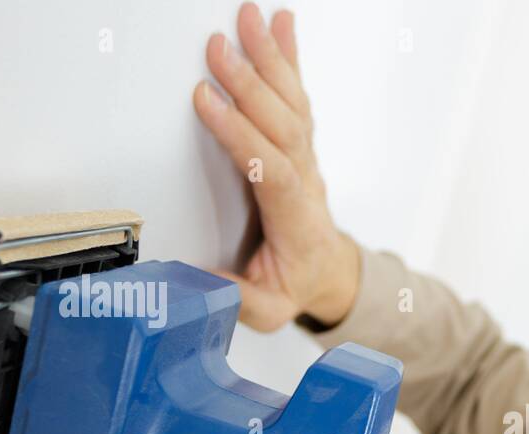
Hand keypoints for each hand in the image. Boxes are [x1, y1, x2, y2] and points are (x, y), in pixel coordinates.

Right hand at [194, 3, 359, 330]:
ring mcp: (305, 158)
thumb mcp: (265, 309)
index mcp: (295, 220)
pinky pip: (297, 94)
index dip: (241, 136)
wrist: (328, 272)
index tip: (206, 102)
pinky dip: (290, 56)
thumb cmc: (294, 284)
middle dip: (251, 85)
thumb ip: (235, 297)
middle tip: (219, 48)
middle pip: (283, 127)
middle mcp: (305, 181)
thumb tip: (199, 282)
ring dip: (271, 59)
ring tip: (250, 18)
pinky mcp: (299, 142)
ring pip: (291, 103)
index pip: (271, 170)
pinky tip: (281, 24)